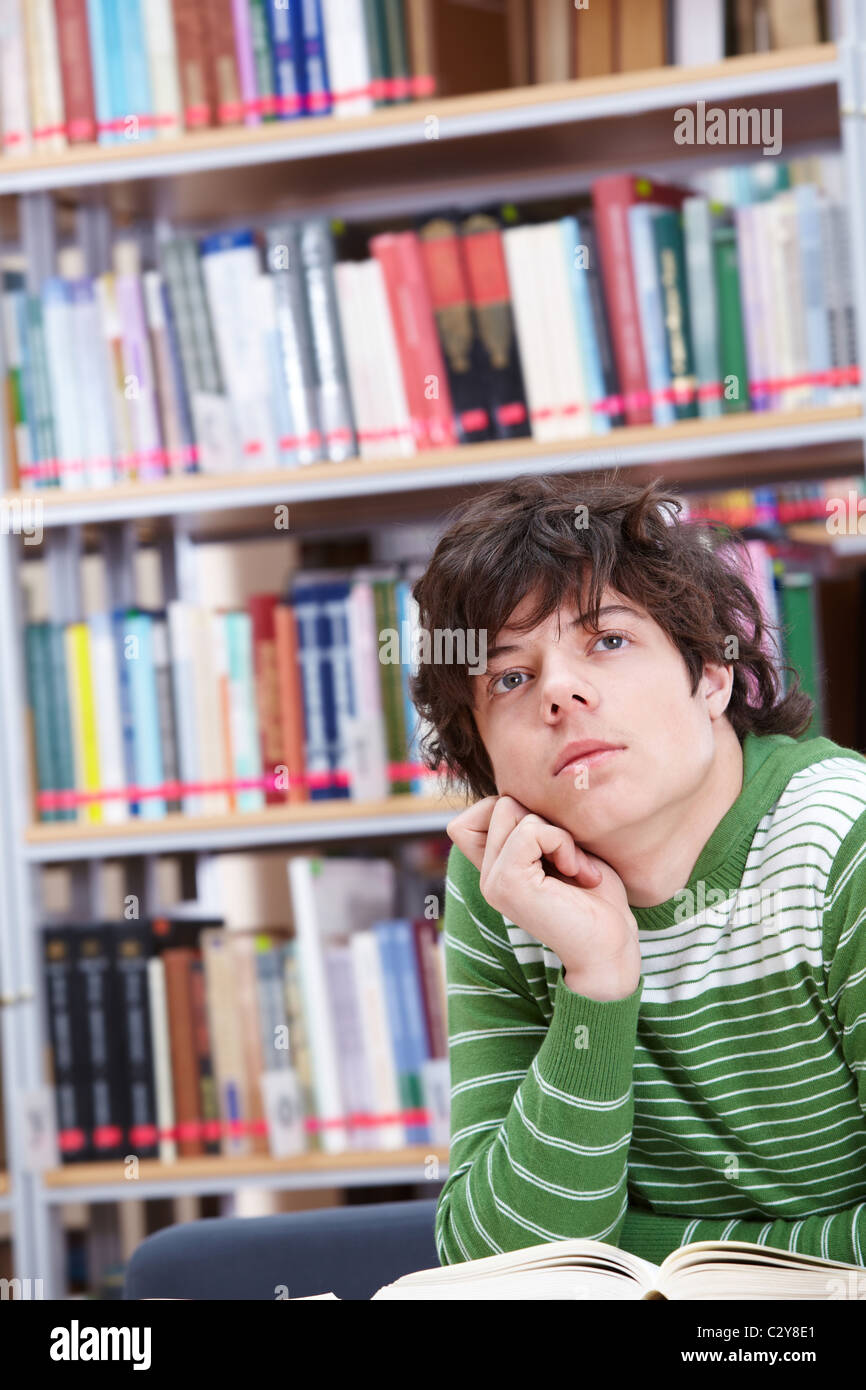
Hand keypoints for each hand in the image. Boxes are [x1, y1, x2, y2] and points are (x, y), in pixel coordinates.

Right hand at [447, 795, 639, 1000]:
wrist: (611, 947)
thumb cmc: (597, 900)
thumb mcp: (561, 851)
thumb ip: (534, 828)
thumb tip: (521, 793)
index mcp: (495, 870)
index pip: (469, 818)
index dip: (513, 811)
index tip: (551, 843)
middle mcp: (488, 877)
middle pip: (498, 804)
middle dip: (544, 820)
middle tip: (570, 857)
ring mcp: (493, 881)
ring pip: (511, 809)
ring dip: (556, 832)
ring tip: (576, 868)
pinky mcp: (507, 883)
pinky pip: (530, 830)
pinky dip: (561, 842)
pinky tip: (576, 872)